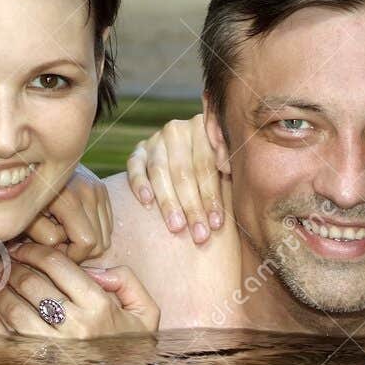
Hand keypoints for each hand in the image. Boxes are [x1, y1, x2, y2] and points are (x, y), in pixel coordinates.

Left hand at [0, 243, 157, 339]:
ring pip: (14, 310)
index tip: (24, 248)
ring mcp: (53, 349)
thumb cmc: (131, 345)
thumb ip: (126, 280)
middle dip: (13, 266)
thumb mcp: (145, 310)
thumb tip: (93, 271)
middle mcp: (74, 327)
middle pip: (31, 284)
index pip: (58, 266)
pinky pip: (6, 339)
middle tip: (5, 261)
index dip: (35, 250)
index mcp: (99, 307)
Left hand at [24, 164, 111, 262]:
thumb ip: (46, 238)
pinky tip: (73, 225)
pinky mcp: (102, 189)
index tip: (54, 252)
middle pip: (100, 244)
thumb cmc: (25, 196)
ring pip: (106, 237)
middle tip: (58, 244)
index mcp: (71, 199)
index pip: (87, 243)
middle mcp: (90, 191)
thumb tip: (63, 249)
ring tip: (64, 233)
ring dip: (86, 241)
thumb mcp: (28, 219)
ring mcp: (99, 189)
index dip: (71, 256)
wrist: (32, 163)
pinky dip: (93, 231)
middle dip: (79, 251)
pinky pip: (107, 225)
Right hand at [124, 114, 223, 243]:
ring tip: (177, 228)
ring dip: (168, 202)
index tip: (216, 224)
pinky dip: (139, 184)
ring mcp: (155, 140)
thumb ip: (228, 166)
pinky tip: (147, 203)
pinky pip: (134, 167)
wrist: (189, 158)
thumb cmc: (214, 171)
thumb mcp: (225, 165)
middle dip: (192, 207)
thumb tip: (230, 170)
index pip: (205, 166)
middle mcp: (177, 130)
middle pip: (183, 172)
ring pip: (159, 171)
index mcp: (203, 128)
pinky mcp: (138, 151)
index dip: (211, 196)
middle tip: (199, 235)